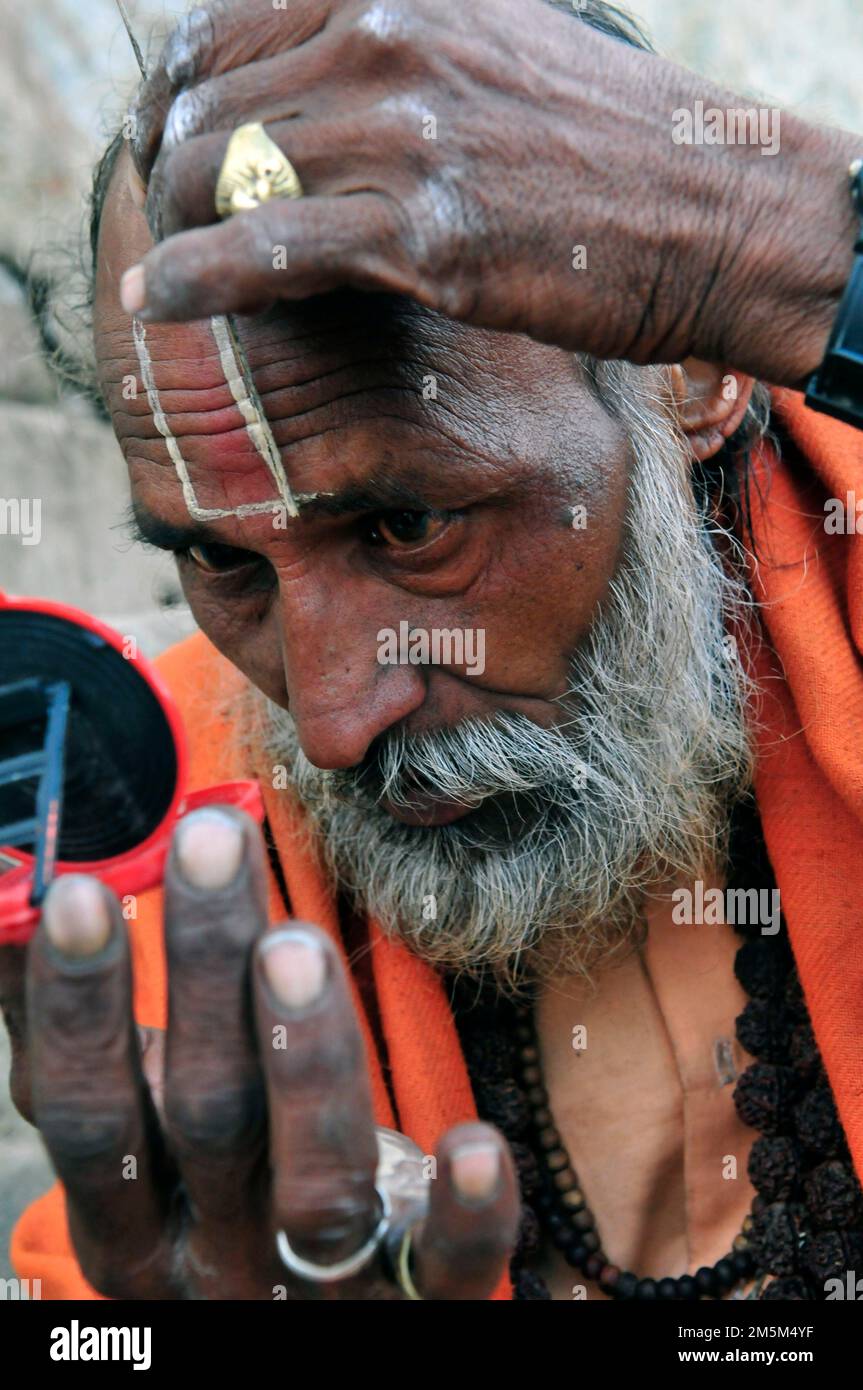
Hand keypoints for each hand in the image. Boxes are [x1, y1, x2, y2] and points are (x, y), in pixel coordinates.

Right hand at [17, 806, 518, 1298]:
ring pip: (315, 1189)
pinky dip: (463, 1217)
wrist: (288, 1365)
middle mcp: (217, 1263)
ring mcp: (321, 1297)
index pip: (92, 1116)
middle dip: (201, 975)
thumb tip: (23, 900)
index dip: (78, 1010)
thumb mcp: (134, 1153)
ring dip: (305, 1063)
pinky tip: (476, 1143)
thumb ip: (88, 1050)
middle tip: (211, 843)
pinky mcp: (420, 1315)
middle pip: (207, 1119)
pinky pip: (447, 1275)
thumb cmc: (207, 1216)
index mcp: (132, 1226)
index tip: (79, 889)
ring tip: (296, 941)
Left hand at [123, 0, 835, 377]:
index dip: (170, 95)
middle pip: (204, 103)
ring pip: (220, 176)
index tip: (164, 146)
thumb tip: (303, 82)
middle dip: (168, 172)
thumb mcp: (490, 42)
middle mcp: (388, 34)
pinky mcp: (425, 233)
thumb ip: (394, 45)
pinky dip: (195, 279)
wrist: (712, 207)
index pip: (218, 26)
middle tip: (172, 224)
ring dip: (177, 230)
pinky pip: (265, 252)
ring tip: (172, 272)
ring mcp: (405, 132)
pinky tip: (158, 302)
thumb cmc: (604, 140)